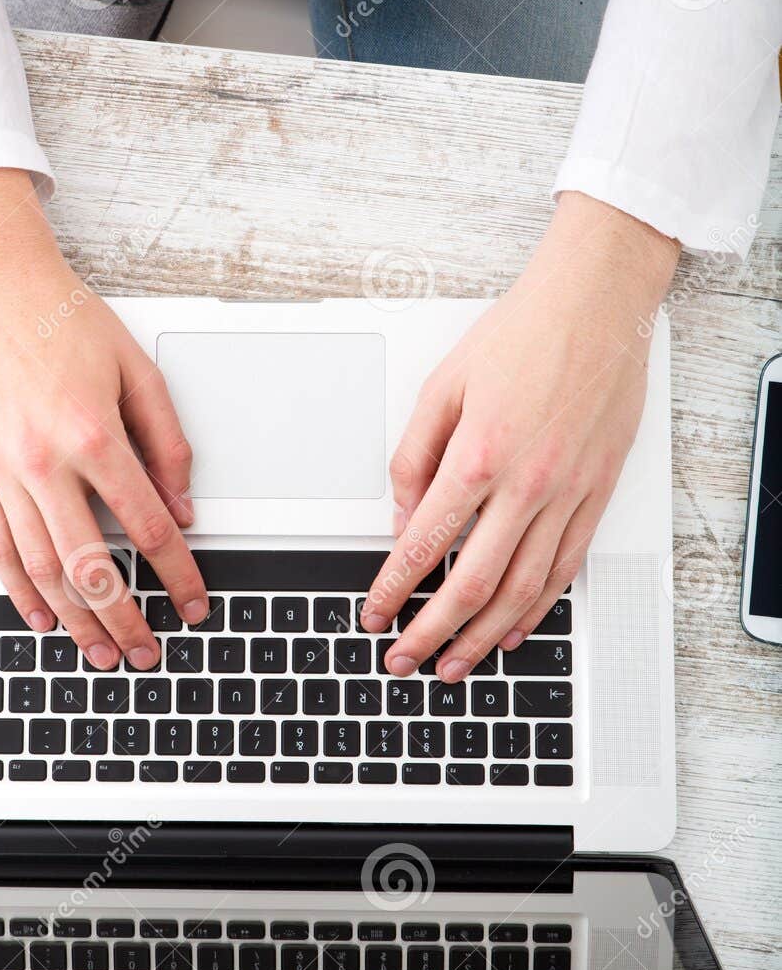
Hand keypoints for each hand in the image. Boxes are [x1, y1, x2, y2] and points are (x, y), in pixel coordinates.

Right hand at [0, 168, 208, 667]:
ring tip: (99, 650)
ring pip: (40, 566)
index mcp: (93, 432)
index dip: (176, 574)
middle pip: (89, 565)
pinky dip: (19, 588)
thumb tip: (183, 505)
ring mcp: (0, 467)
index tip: (192, 603)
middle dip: (123, 619)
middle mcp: (43, 458)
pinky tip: (41, 615)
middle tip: (145, 652)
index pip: (146, 526)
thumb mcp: (136, 368)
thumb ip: (166, 440)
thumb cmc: (61, 317)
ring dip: (74, 618)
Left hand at [362, 194, 678, 679]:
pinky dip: (536, 608)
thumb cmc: (522, 334)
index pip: (424, 544)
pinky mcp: (596, 493)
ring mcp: (566, 494)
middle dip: (429, 632)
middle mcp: (525, 484)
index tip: (374, 614)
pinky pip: (565, 568)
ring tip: (453, 664)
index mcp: (478, 455)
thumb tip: (403, 514)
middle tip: (403, 659)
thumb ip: (414, 454)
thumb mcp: (443, 385)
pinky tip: (511, 630)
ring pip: (520, 590)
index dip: (393, 590)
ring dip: (480, 637)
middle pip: (469, 583)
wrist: (596, 306)